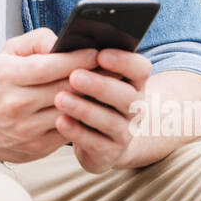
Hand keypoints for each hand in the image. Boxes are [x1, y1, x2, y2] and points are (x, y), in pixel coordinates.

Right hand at [0, 28, 99, 162]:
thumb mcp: (5, 54)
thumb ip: (35, 41)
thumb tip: (63, 41)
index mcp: (6, 76)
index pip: (48, 66)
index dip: (77, 59)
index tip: (97, 52)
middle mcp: (14, 103)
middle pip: (64, 89)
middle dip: (93, 77)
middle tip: (114, 68)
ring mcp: (26, 129)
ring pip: (70, 112)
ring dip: (93, 100)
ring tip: (110, 88)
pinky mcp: (36, 148)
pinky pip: (69, 131)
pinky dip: (85, 120)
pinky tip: (96, 109)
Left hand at [54, 48, 151, 173]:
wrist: (99, 141)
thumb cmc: (91, 98)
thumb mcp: (93, 78)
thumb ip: (86, 62)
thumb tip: (67, 47)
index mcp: (133, 83)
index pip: (140, 69)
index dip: (124, 61)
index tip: (100, 54)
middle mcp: (134, 107)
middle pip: (126, 96)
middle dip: (100, 85)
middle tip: (74, 76)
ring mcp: (124, 132)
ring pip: (110, 121)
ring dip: (84, 109)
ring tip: (60, 99)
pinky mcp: (109, 153)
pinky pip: (95, 143)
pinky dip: (77, 132)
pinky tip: (60, 122)